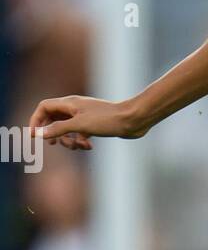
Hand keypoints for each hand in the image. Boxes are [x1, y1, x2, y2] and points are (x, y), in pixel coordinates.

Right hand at [29, 95, 146, 150]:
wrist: (133, 120)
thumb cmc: (107, 120)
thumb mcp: (80, 125)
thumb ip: (58, 129)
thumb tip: (38, 133)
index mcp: (69, 103)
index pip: (44, 107)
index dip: (36, 120)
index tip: (33, 136)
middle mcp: (75, 107)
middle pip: (54, 119)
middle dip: (53, 133)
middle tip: (53, 145)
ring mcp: (85, 116)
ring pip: (68, 129)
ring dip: (69, 140)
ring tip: (78, 146)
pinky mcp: (95, 125)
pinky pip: (80, 134)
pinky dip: (81, 141)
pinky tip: (89, 146)